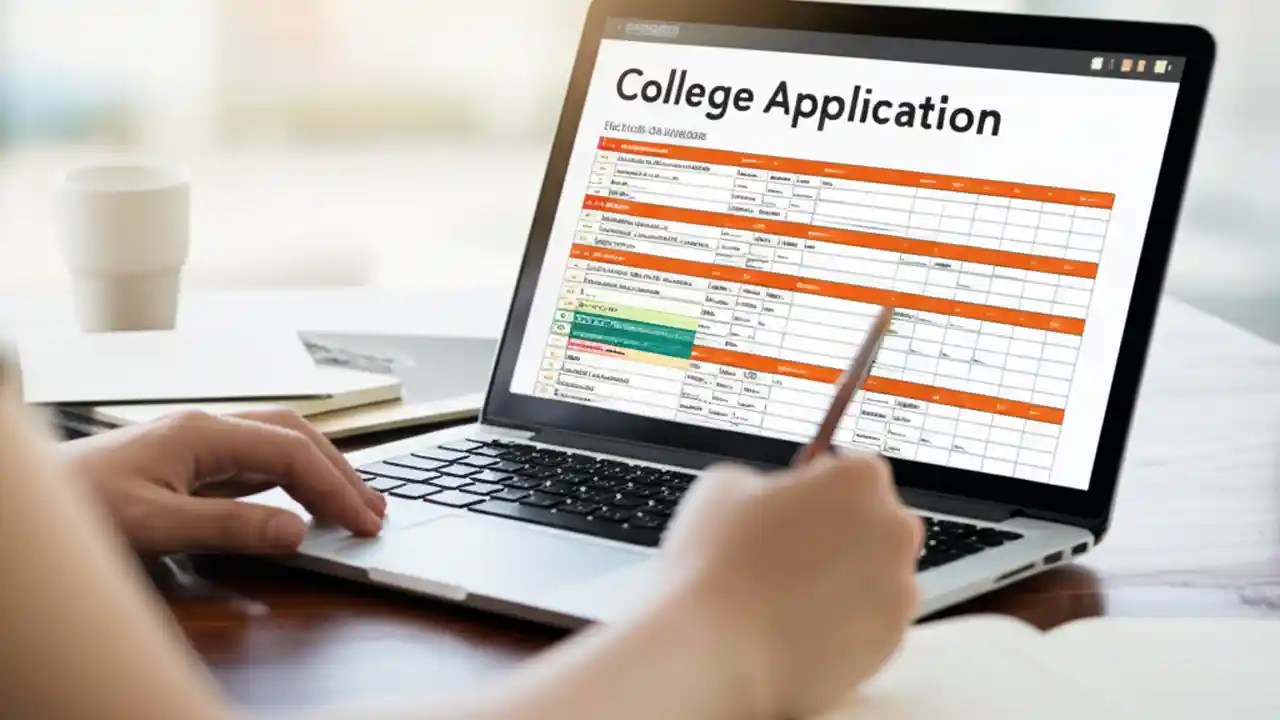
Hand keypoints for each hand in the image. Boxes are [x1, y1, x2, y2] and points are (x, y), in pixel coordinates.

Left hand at [62, 409, 384, 554]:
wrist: (34, 503)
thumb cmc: (77, 507)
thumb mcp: (155, 524)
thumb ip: (230, 527)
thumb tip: (298, 529)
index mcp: (201, 432)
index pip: (289, 452)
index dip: (333, 486)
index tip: (363, 520)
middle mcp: (205, 428)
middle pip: (294, 436)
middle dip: (340, 470)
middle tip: (375, 511)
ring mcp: (197, 443)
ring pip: (279, 444)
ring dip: (321, 471)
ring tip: (355, 504)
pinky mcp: (189, 463)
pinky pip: (257, 464)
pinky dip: (292, 481)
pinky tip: (304, 501)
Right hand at [660, 452, 922, 718]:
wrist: (716, 654)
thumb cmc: (717, 567)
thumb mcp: (724, 485)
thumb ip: (765, 481)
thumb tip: (772, 498)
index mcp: (858, 480)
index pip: (853, 469)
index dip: (819, 487)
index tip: (797, 503)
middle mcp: (891, 529)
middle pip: (876, 520)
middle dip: (841, 531)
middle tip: (789, 550)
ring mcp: (898, 588)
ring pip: (877, 572)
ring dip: (845, 577)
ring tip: (788, 595)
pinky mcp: (891, 640)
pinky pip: (873, 619)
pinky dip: (846, 621)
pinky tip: (799, 624)